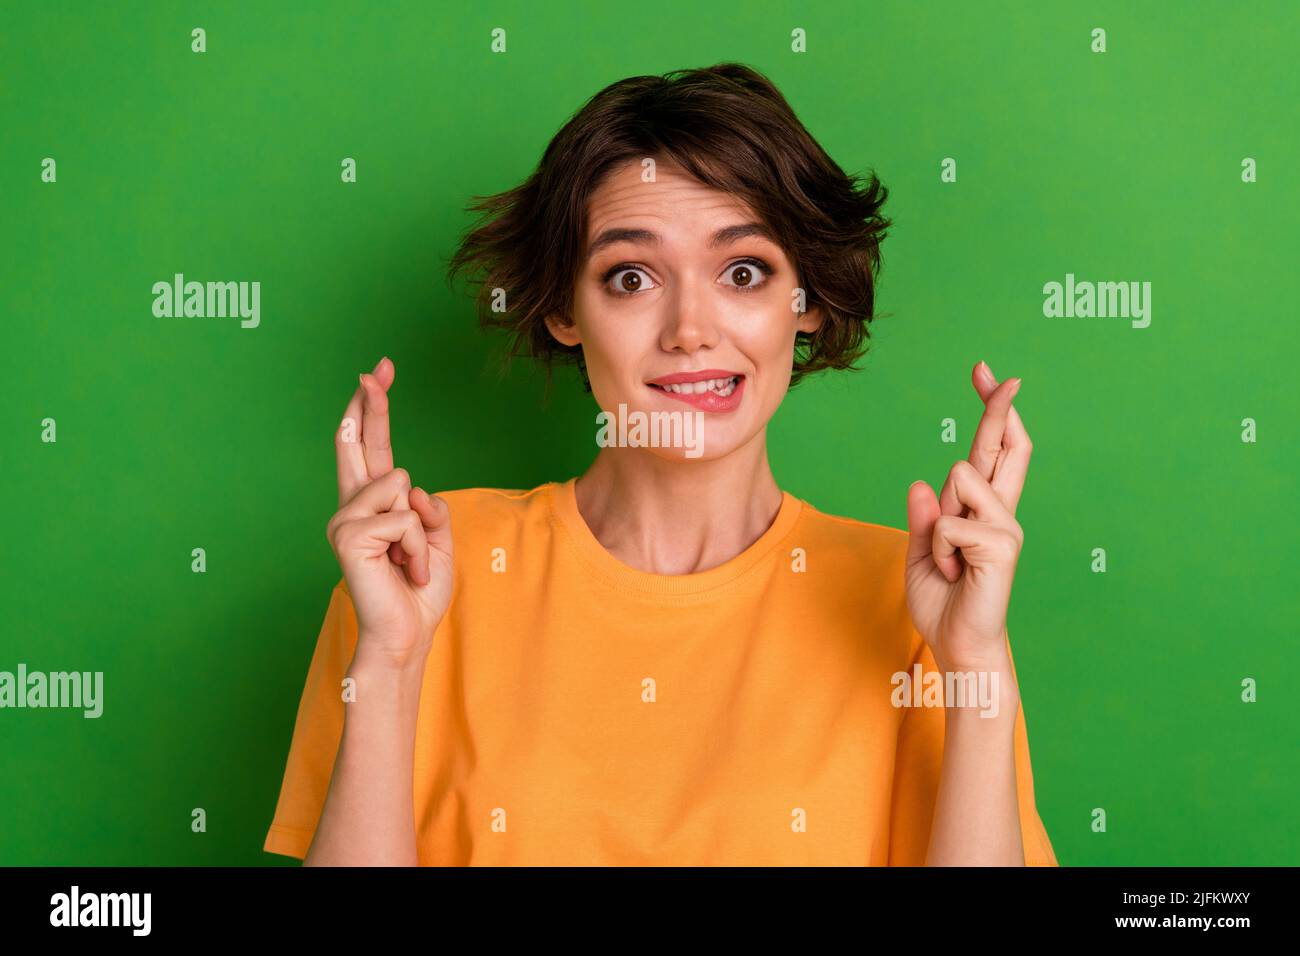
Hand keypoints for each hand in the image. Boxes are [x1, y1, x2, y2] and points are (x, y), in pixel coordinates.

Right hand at [326, 357, 452, 666]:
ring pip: (403, 486)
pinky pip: (405, 519)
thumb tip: (410, 489)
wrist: (407, 633)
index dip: (372, 410)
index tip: (377, 374)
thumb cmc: (418, 589)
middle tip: (377, 365)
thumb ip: (428, 507)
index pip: (370, 448)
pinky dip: (418, 547)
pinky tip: (405, 569)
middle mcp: (352, 507)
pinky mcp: (348, 537)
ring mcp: (345, 520)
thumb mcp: (436, 538)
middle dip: (372, 403)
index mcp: (372, 505)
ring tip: (410, 562)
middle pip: (361, 442)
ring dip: (422, 531)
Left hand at [904, 361, 1031, 672]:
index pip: (992, 451)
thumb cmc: (943, 602)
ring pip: (959, 479)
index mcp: (981, 510)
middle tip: (997, 373)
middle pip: (1005, 445)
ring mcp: (1006, 527)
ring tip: (948, 561)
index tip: (986, 375)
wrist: (958, 646)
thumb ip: (924, 519)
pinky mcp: (1002, 545)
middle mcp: (1000, 512)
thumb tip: (922, 482)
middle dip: (999, 406)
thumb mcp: (922, 553)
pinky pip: (949, 523)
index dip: (992, 411)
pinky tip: (955, 573)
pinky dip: (939, 549)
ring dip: (938, 524)